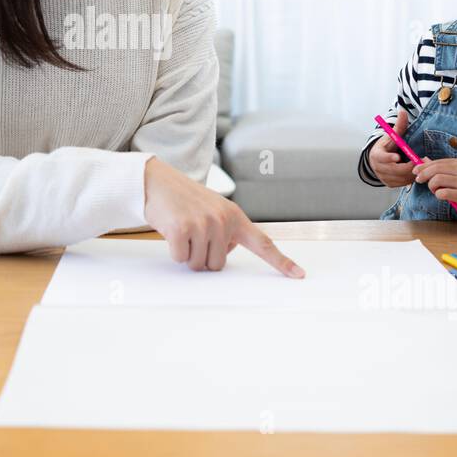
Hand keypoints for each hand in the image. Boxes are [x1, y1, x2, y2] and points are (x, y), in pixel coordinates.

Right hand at [142, 157, 304, 277]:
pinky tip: (172, 230)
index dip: (281, 262)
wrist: (157, 181)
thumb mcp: (213, 210)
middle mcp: (223, 220)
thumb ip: (226, 231)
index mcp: (235, 216)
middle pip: (218, 264)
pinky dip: (174, 250)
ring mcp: (203, 224)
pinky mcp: (183, 230)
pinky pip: (181, 258)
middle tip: (193, 234)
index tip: (299, 275)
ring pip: (199, 265)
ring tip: (183, 230)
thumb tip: (223, 254)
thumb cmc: (184, 199)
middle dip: (203, 256)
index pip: (264, 243)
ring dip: (188, 254)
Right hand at [368, 110, 415, 187]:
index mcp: (376, 155)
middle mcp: (378, 168)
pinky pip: (402, 183)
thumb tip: (403, 111)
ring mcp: (383, 178)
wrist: (380, 159)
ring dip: (412, 172)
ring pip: (400, 178)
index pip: (381, 158)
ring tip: (422, 165)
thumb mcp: (392, 136)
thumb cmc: (388, 145)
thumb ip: (399, 126)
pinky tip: (417, 171)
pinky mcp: (390, 184)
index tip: (397, 156)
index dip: (389, 158)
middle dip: (408, 166)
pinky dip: (411, 178)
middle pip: (394, 170)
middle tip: (421, 161)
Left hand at [413, 157, 456, 210]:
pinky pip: (442, 193)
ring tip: (435, 190)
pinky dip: (438, 195)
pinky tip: (441, 196)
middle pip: (436, 169)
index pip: (439, 162)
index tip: (415, 171)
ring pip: (437, 180)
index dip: (424, 166)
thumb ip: (441, 167)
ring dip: (432, 186)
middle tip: (419, 180)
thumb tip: (423, 160)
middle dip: (424, 175)